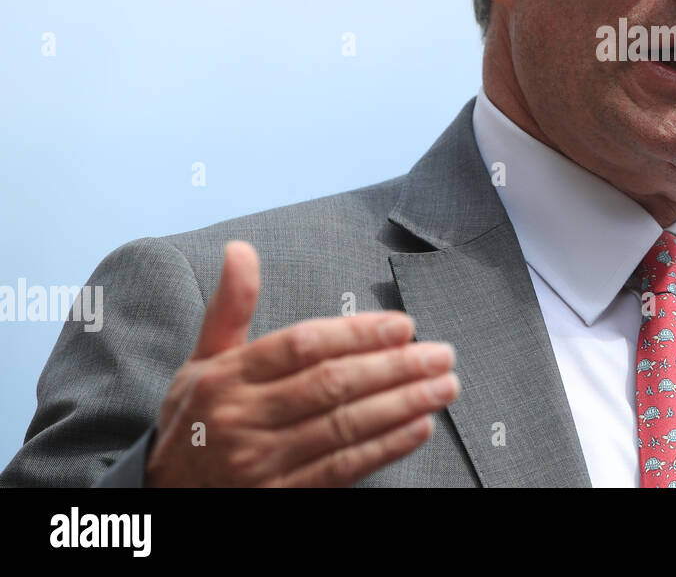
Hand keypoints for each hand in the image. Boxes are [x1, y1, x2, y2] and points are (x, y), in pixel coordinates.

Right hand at [143, 240, 458, 485]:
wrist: (163, 492)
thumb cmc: (195, 416)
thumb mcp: (202, 358)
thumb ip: (232, 306)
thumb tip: (239, 249)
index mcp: (228, 376)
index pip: (302, 346)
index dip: (356, 333)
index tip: (404, 324)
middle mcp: (244, 417)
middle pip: (331, 385)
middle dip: (394, 367)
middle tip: (441, 353)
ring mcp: (262, 461)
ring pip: (344, 426)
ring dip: (402, 404)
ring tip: (443, 386)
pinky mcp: (280, 495)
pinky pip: (342, 467)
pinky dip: (386, 447)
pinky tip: (419, 427)